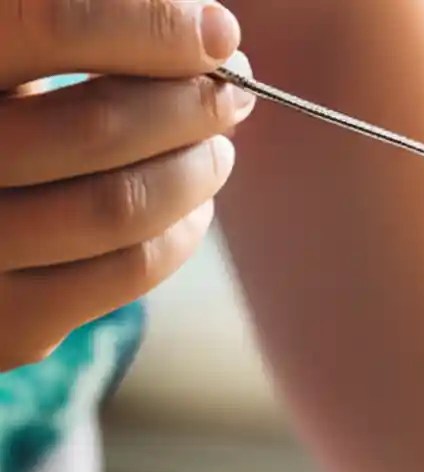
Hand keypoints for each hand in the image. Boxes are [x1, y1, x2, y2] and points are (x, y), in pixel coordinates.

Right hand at [0, 0, 254, 370]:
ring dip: (196, 170)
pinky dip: (181, 233)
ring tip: (215, 149)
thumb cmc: (2, 114)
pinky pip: (126, 272)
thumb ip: (82, 26)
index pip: (50, 22)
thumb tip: (210, 31)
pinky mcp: (5, 320)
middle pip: (100, 125)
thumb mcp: (15, 48)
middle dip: (193, 106)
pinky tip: (191, 206)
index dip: (154, 26)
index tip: (217, 32)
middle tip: (232, 93)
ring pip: (121, 206)